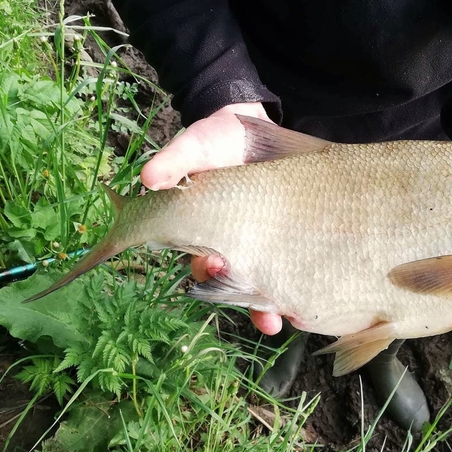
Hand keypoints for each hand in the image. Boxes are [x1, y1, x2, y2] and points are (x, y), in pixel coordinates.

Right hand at [142, 102, 283, 334]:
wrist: (253, 129)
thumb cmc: (215, 140)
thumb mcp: (194, 145)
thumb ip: (173, 161)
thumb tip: (148, 178)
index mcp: (204, 231)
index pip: (201, 262)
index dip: (208, 272)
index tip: (217, 266)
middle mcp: (231, 244)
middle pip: (233, 283)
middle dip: (242, 298)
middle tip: (256, 305)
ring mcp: (260, 242)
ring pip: (261, 284)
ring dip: (266, 307)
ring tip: (277, 322)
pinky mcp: (287, 235)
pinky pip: (288, 268)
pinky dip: (294, 288)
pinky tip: (303, 305)